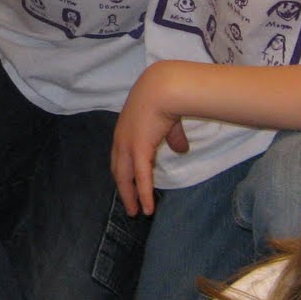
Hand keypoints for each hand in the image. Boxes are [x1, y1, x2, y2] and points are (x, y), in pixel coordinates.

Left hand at [111, 62, 190, 216]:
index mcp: (125, 129)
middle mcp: (121, 139)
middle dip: (123, 188)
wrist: (163, 87)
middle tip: (129, 204)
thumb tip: (182, 149)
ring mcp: (127, 145)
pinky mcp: (138, 149)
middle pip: (118, 170)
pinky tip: (147, 209)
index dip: (124, 170)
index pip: (120, 155)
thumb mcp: (168, 119)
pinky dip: (143, 194)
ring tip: (135, 212)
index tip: (128, 183)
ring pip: (125, 177)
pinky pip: (141, 177)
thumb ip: (173, 136)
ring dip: (130, 196)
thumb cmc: (165, 97)